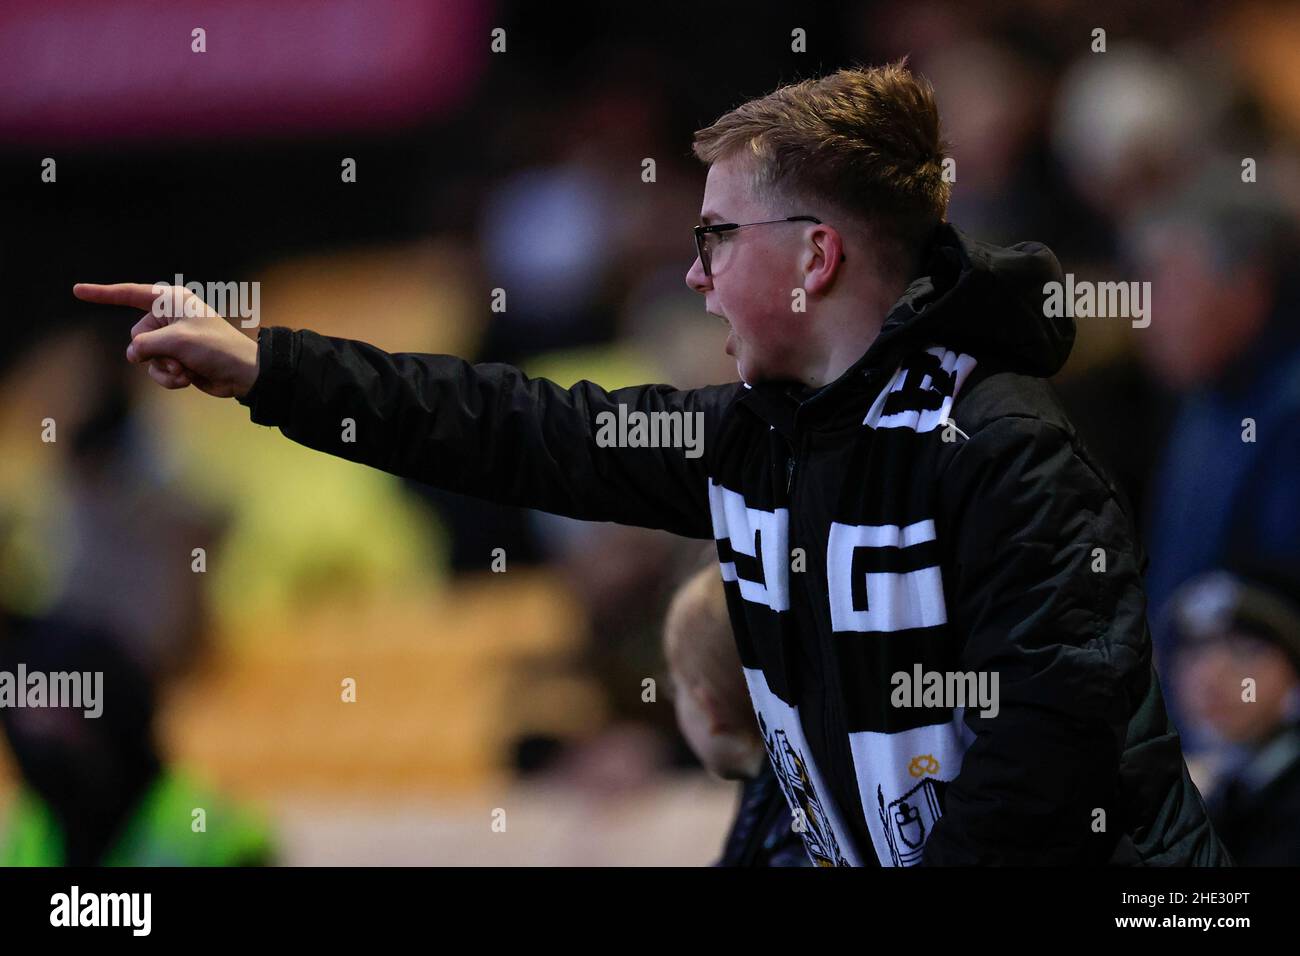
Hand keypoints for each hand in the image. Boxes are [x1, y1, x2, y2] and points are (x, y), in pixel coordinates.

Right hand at [73, 283, 260, 398]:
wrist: (243, 373)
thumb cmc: (215, 348)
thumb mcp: (176, 341)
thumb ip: (144, 344)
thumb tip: (133, 355)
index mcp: (171, 301)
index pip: (129, 294)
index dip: (103, 294)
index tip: (77, 290)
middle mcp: (170, 317)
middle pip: (137, 336)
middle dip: (153, 352)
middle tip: (178, 356)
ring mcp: (173, 340)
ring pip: (145, 358)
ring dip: (163, 369)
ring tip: (185, 369)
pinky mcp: (177, 360)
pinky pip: (157, 370)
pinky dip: (169, 378)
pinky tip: (188, 379)